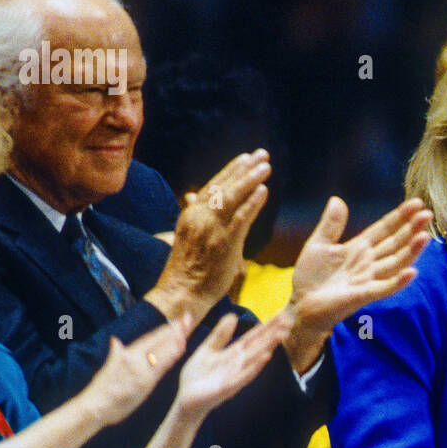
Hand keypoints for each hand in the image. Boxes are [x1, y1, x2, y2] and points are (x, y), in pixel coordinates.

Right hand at [82, 315, 191, 425]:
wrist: (93, 407)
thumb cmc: (101, 390)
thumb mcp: (108, 367)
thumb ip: (116, 353)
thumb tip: (114, 340)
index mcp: (125, 353)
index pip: (149, 338)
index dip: (164, 328)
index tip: (176, 321)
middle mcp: (133, 358)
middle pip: (158, 340)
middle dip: (174, 329)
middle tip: (188, 317)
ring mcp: (140, 369)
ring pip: (162, 350)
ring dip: (177, 338)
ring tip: (189, 327)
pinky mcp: (144, 381)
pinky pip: (162, 365)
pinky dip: (172, 354)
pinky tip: (182, 346)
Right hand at [147, 151, 271, 321]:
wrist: (181, 293)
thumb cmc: (188, 269)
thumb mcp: (187, 235)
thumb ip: (195, 214)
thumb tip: (192, 196)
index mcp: (191, 214)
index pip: (212, 186)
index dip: (230, 171)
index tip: (245, 158)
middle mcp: (199, 217)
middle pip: (224, 186)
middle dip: (244, 169)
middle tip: (262, 154)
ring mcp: (210, 229)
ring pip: (231, 198)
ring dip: (250, 180)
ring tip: (266, 167)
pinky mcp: (223, 243)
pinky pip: (240, 218)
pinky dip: (252, 203)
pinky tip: (263, 191)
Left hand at [173, 312, 289, 419]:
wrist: (186, 400)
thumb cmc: (198, 376)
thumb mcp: (207, 349)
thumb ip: (220, 335)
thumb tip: (233, 315)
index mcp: (234, 353)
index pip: (254, 337)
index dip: (267, 326)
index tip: (282, 314)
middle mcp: (239, 363)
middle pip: (259, 345)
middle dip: (274, 333)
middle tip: (289, 320)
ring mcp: (236, 375)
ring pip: (256, 358)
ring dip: (269, 346)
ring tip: (282, 334)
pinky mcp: (228, 387)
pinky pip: (244, 375)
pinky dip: (255, 366)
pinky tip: (266, 357)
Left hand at [282, 197, 432, 359]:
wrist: (299, 305)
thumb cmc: (310, 277)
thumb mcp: (318, 244)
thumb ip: (331, 225)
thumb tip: (337, 199)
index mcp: (360, 247)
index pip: (385, 229)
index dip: (400, 216)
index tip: (417, 203)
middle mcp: (369, 262)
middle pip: (396, 243)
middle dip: (412, 229)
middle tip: (428, 214)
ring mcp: (369, 279)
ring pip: (396, 263)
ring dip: (411, 251)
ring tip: (425, 237)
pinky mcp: (363, 295)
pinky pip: (385, 288)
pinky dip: (398, 281)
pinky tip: (411, 272)